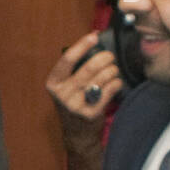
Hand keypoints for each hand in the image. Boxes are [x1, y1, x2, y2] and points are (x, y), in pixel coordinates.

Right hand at [46, 31, 122, 149]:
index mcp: (54, 83)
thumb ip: (77, 64)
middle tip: (110, 57)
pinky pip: (109, 90)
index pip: (67, 60)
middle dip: (105, 58)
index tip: (94, 37)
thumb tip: (95, 37)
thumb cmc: (75, 100)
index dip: (82, 46)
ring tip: (112, 71)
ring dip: (112, 70)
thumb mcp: (67, 83)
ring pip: (101, 78)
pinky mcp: (90, 113)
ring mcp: (76, 105)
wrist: (77, 132)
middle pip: (89, 68)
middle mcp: (62, 94)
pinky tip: (115, 83)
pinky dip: (116, 83)